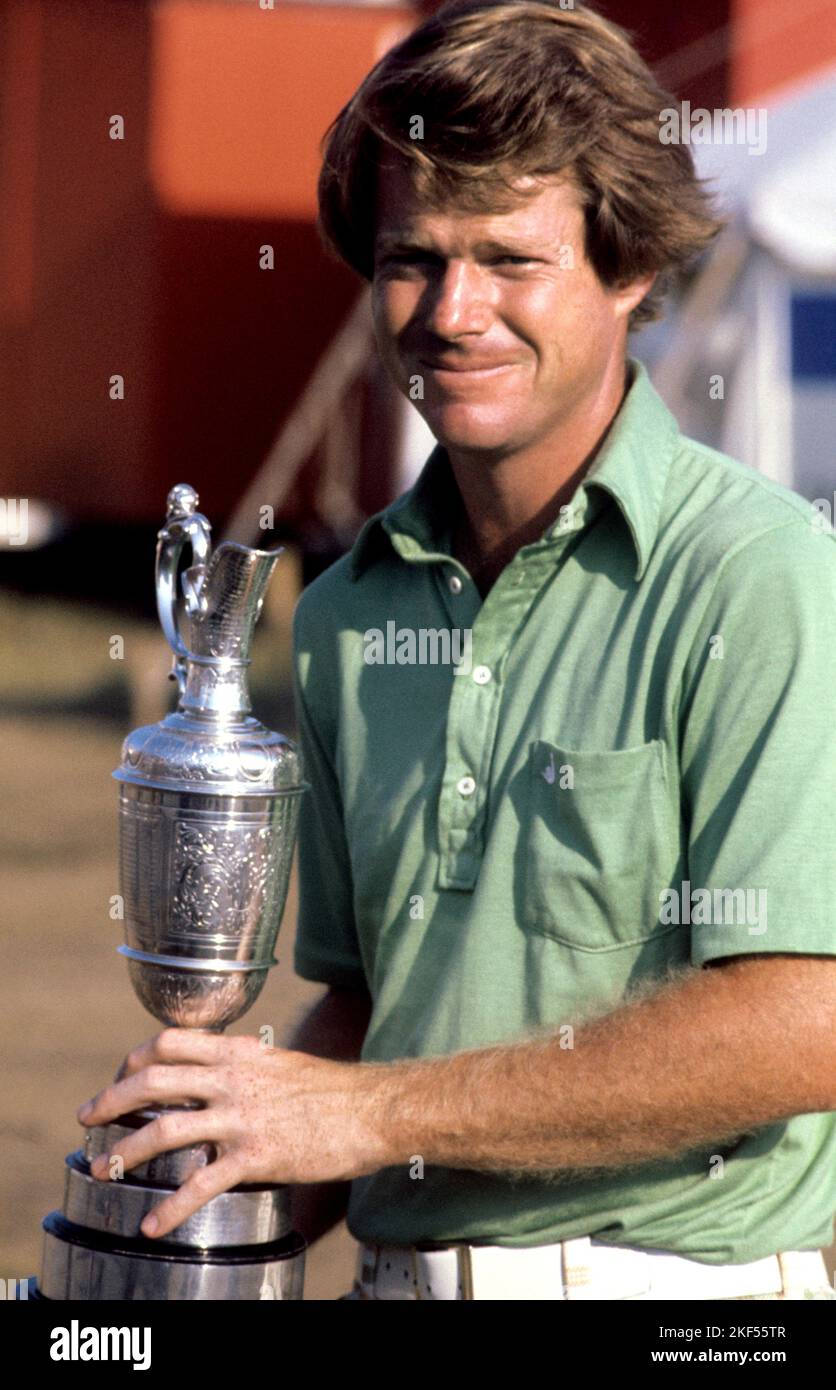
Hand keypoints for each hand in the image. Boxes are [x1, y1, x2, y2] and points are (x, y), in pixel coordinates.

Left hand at [75, 1029, 387, 1239]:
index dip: (135, 1058)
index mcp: (238, 1053)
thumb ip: (245, 1066)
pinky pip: (202, 1183)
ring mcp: (242, 1117)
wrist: (375, 1109)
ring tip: (104, 1170)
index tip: (121, 1076)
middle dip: (111, 1100)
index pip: (169, 1041)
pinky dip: (172, 1207)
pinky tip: (154, 1224)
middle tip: (88, 1119)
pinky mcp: (257, 1156)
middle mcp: (233, 1079)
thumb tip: (219, 1072)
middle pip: (153, 1079)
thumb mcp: (281, 1062)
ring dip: (126, 1151)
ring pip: (165, 1128)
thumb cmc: (333, 1089)